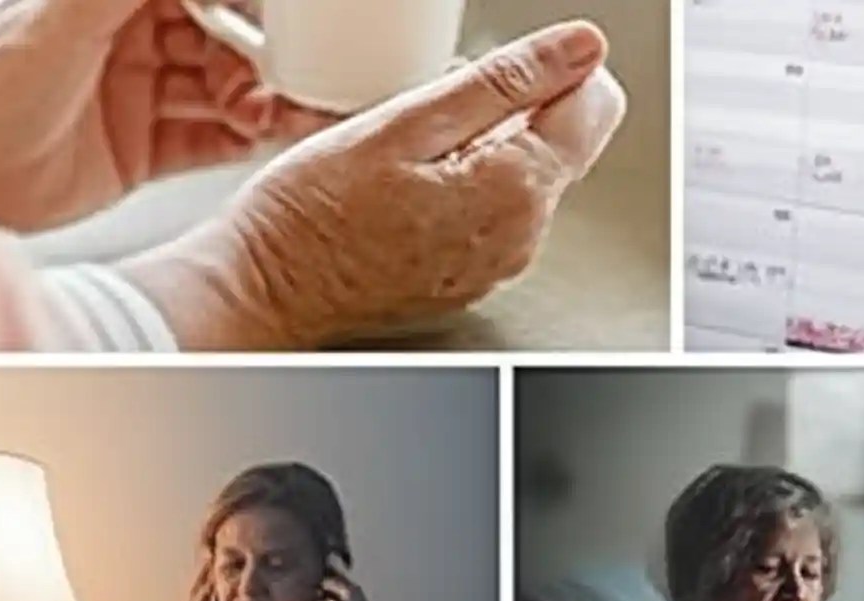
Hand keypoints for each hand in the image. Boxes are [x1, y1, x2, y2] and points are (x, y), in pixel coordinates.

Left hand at [0, 0, 336, 231]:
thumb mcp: (65, 13)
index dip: (251, 8)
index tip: (288, 26)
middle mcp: (133, 40)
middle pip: (227, 41)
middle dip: (265, 60)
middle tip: (292, 79)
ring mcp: (143, 94)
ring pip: (227, 91)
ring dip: (262, 103)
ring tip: (282, 115)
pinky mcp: (147, 148)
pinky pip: (213, 140)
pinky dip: (245, 141)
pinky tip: (267, 141)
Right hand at [117, 20, 626, 349]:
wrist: (267, 289)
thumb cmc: (317, 212)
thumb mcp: (408, 121)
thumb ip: (506, 82)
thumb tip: (580, 49)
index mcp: (518, 190)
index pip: (596, 106)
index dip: (554, 72)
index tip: (499, 69)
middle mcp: (521, 237)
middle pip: (560, 142)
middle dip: (510, 111)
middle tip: (429, 117)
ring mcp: (496, 263)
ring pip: (522, 177)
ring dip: (482, 149)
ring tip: (407, 159)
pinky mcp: (469, 276)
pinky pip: (490, 213)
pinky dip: (462, 187)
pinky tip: (406, 190)